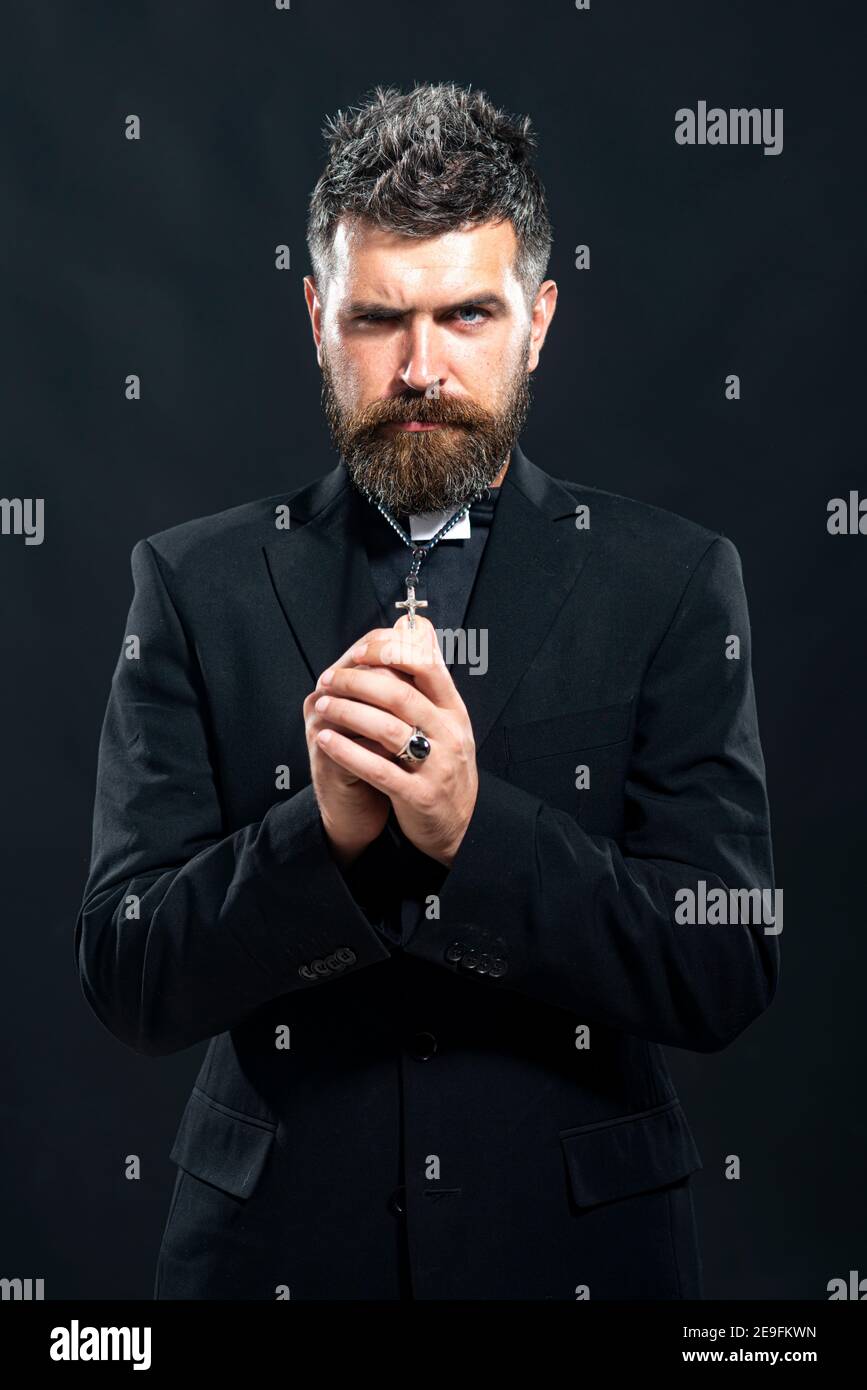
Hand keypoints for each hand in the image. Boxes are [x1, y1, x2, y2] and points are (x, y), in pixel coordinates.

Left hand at [312, 615, 477, 867]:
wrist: (460, 825)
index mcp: (454, 711)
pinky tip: (325, 740)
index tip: (359, 651)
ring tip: (322, 705)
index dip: (390, 652)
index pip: (427, 666)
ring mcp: (437, 766)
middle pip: (401, 695)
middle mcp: (450, 734)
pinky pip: (379, 770)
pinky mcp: (419, 795)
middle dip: (358, 682)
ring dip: (348, 713)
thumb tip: (414, 630)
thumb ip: (428, 683)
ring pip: (388, 730)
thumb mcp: (447, 722)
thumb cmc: (443, 765)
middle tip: (329, 678)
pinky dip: (348, 752)